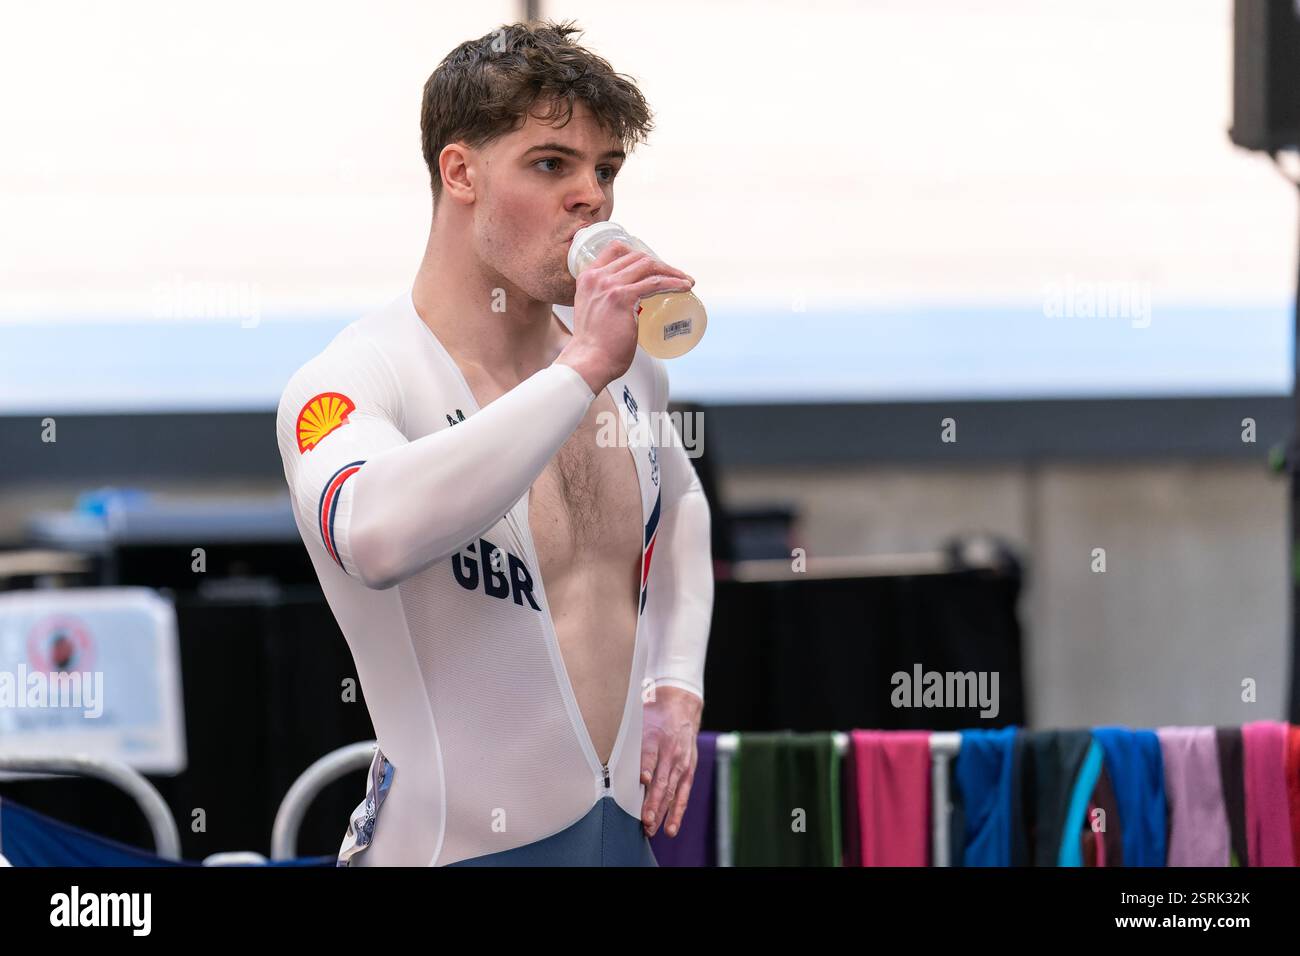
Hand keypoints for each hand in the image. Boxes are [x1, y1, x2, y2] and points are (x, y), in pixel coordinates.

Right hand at [558, 241, 693, 393]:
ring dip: (671, 271)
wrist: (588, 361)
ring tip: (685, 281)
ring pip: (647, 265)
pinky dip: (673, 282)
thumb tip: (628, 308)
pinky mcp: (623, 297)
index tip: (653, 264)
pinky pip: (655, 282)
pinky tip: (684, 286)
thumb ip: (605, 303)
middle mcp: (597, 277)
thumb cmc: (594, 346)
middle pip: (636, 256)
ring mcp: (610, 285)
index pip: (616, 249)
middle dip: (660, 263)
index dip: (638, 252)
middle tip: (674, 276)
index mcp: (588, 278)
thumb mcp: (593, 312)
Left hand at [640, 684, 703, 837]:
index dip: (647, 768)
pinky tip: (670, 828)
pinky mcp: (688, 772)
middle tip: (645, 819)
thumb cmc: (654, 718)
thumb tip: (600, 752)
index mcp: (655, 737)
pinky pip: (683, 796)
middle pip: (662, 779)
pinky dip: (677, 813)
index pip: (650, 754)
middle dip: (653, 801)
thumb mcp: (639, 721)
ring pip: (671, 791)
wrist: (681, 708)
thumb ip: (625, 739)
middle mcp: (670, 752)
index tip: (643, 780)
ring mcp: (681, 764)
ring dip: (662, 811)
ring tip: (652, 828)